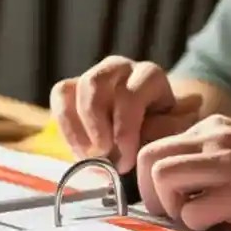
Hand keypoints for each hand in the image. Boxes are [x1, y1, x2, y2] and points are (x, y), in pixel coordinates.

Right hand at [51, 57, 202, 172]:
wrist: (155, 128)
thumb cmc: (164, 131)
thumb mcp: (171, 134)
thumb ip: (157, 135)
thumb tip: (130, 147)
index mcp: (148, 76)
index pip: (130, 95)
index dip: (124, 130)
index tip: (125, 162)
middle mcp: (119, 68)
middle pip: (94, 83)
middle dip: (95, 125)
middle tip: (102, 156)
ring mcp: (93, 75)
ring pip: (71, 89)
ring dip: (77, 128)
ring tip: (89, 157)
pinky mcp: (74, 87)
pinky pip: (59, 97)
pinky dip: (65, 127)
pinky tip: (79, 151)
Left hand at [138, 114, 230, 230]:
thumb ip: (205, 160)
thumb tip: (161, 187)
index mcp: (215, 127)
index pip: (154, 144)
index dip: (146, 178)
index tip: (161, 200)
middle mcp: (217, 138)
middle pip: (147, 157)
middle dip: (147, 192)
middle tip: (168, 213)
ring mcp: (229, 164)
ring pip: (162, 178)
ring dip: (170, 207)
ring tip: (195, 218)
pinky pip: (192, 212)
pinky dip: (198, 226)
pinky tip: (223, 226)